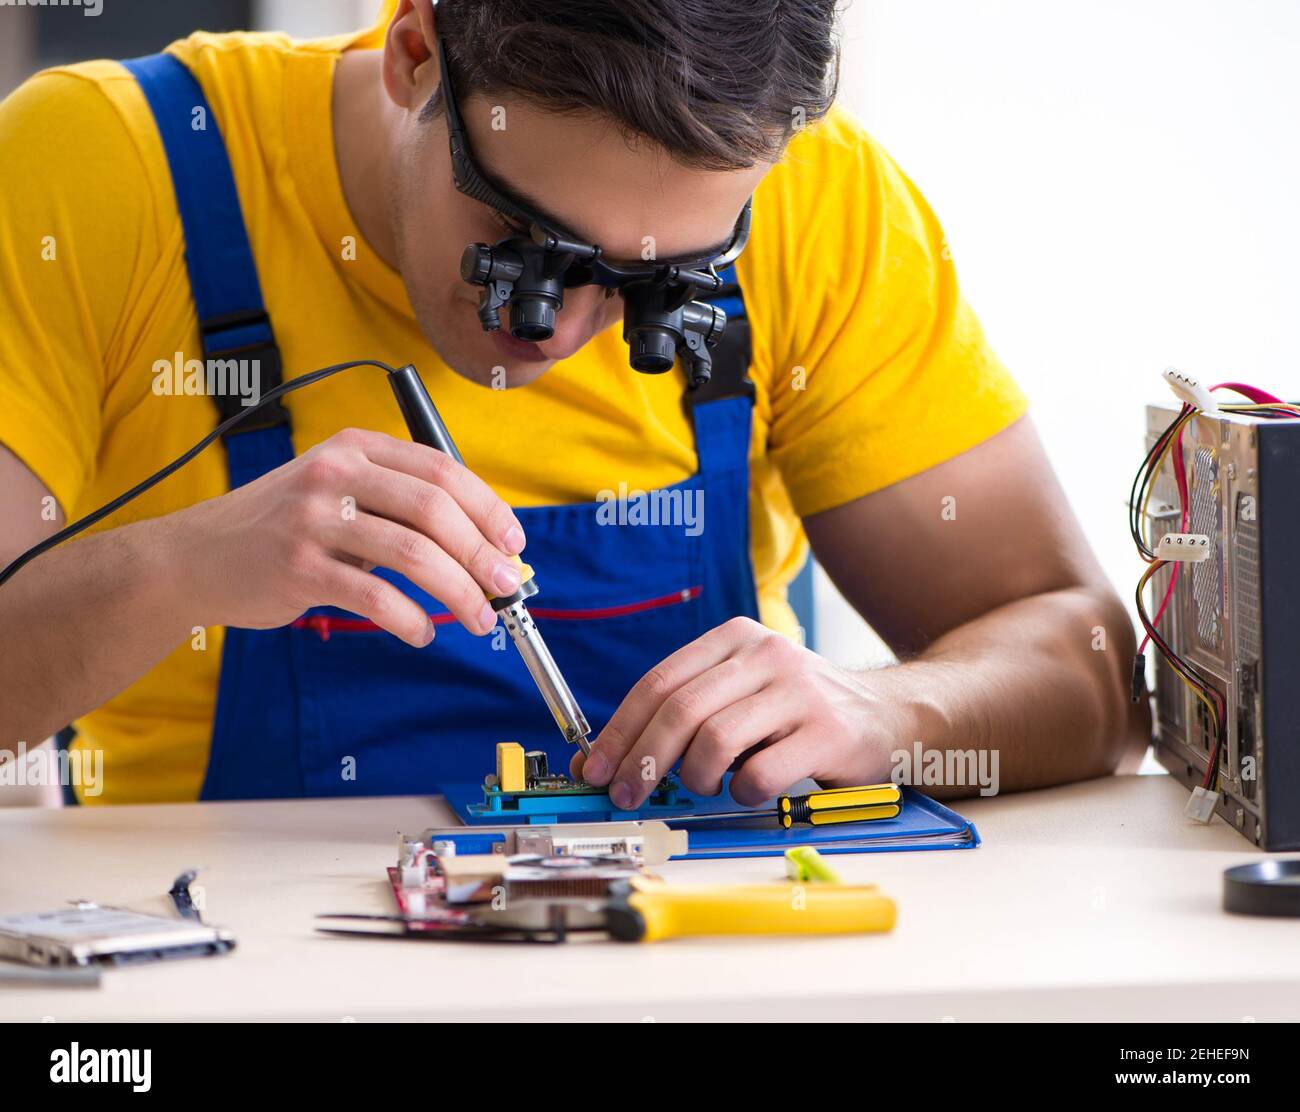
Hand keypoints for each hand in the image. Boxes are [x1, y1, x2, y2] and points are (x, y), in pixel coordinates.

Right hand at [167, 427, 526, 644]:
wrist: (195, 556)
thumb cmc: (282, 527)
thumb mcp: (337, 491)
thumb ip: (397, 504)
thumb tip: (481, 544)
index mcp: (355, 448)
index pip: (442, 470)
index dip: (488, 509)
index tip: (514, 544)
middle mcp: (336, 474)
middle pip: (435, 511)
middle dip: (481, 554)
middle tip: (506, 587)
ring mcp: (314, 519)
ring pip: (413, 555)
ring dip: (459, 593)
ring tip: (480, 617)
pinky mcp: (299, 567)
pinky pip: (376, 597)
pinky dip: (411, 621)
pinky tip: (422, 633)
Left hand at [571, 616, 904, 807]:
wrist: (891, 714)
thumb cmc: (800, 711)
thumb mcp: (743, 693)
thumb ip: (687, 714)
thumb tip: (611, 758)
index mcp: (735, 639)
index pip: (660, 682)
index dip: (620, 729)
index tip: (596, 767)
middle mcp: (766, 655)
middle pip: (681, 709)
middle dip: (642, 759)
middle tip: (626, 794)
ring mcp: (799, 692)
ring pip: (715, 739)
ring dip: (695, 777)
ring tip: (704, 786)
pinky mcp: (828, 733)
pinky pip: (761, 772)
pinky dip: (742, 790)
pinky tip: (749, 787)